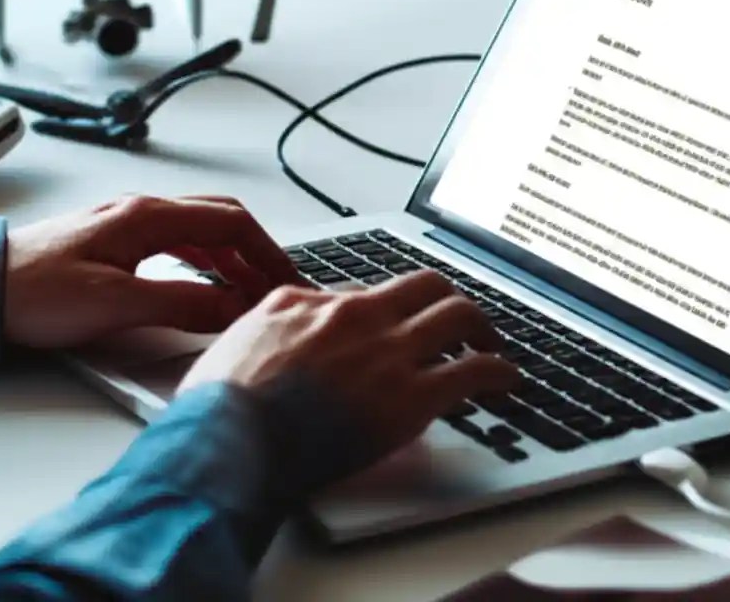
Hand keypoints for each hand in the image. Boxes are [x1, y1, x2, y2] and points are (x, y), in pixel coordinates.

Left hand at [4, 195, 303, 348]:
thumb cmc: (30, 290)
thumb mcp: (116, 304)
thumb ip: (182, 304)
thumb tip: (234, 308)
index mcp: (147, 218)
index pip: (232, 222)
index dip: (268, 252)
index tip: (289, 280)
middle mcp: (140, 213)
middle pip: (221, 221)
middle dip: (257, 252)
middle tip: (278, 285)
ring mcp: (125, 227)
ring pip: (199, 233)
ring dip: (231, 259)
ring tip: (250, 291)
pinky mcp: (111, 245)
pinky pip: (176, 246)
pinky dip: (204, 264)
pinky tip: (205, 287)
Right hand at [179, 270, 518, 466]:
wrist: (226, 442)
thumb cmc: (221, 404)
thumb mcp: (243, 337)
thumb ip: (282, 320)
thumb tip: (301, 317)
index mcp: (317, 302)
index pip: (377, 289)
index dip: (402, 306)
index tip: (412, 319)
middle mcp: (360, 317)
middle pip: (428, 287)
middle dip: (452, 303)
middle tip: (466, 325)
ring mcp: (389, 354)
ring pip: (460, 317)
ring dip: (485, 331)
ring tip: (495, 349)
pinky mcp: (410, 398)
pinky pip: (474, 371)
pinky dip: (499, 373)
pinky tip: (508, 382)